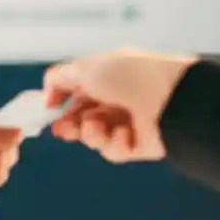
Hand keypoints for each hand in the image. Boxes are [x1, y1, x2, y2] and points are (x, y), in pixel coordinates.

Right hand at [43, 49, 196, 162]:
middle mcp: (116, 99)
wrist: (171, 99)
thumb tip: (47, 93)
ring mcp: (126, 122)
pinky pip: (114, 151)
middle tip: (63, 129)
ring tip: (99, 127)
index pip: (76, 92)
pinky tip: (126, 134)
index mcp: (106, 76)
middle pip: (80, 118)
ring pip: (93, 137)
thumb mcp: (87, 68)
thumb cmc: (130, 76)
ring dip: (91, 134)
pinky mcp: (137, 145)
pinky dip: (115, 144)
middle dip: (69, 124)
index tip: (48, 108)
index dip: (60, 102)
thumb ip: (60, 78)